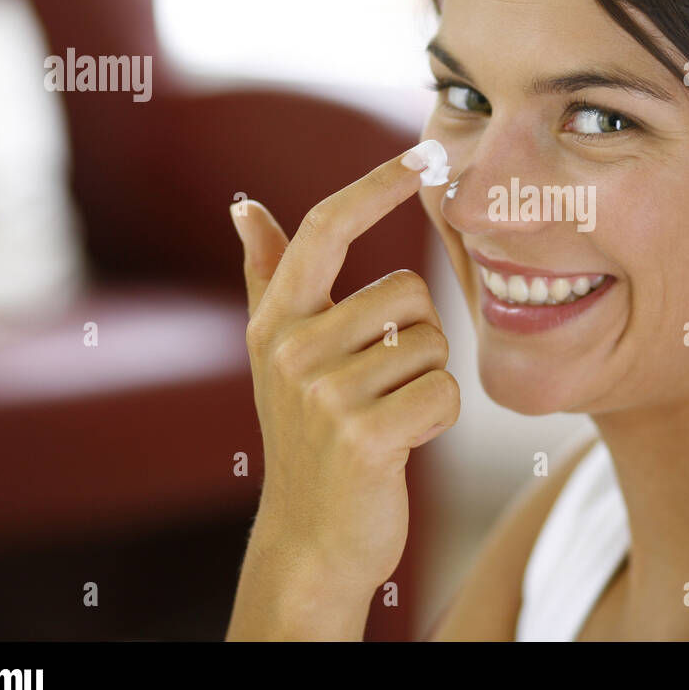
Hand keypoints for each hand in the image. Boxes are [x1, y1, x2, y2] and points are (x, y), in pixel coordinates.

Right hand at [228, 144, 459, 628]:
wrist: (313, 539)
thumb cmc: (310, 438)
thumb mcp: (278, 355)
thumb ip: (266, 277)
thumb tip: (244, 206)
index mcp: (276, 320)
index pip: (326, 227)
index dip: (376, 185)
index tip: (423, 150)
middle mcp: (290, 347)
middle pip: (408, 292)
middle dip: (418, 338)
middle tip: (383, 387)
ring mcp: (323, 393)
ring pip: (432, 343)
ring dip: (427, 381)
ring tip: (388, 416)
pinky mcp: (364, 435)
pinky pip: (445, 392)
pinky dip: (440, 419)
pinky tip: (403, 444)